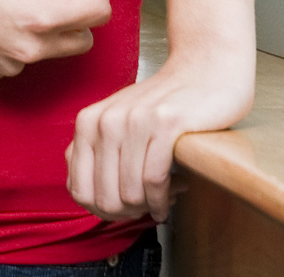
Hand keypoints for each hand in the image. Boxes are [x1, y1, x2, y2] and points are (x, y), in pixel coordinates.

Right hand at [0, 0, 116, 78]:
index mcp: (41, 18)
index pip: (98, 13)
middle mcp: (31, 50)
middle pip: (83, 39)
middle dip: (79, 16)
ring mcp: (12, 66)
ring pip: (53, 51)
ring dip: (50, 31)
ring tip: (17, 4)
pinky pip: (24, 59)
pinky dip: (21, 42)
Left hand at [64, 54, 254, 221]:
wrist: (205, 71)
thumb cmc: (164, 105)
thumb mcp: (118, 123)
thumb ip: (97, 153)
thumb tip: (87, 198)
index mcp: (87, 122)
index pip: (78, 190)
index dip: (102, 211)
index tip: (123, 210)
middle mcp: (105, 121)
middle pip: (105, 198)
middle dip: (129, 213)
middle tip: (148, 206)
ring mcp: (134, 121)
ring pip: (130, 193)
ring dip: (151, 205)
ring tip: (166, 194)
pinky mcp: (165, 124)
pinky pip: (155, 180)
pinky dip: (164, 199)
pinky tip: (175, 194)